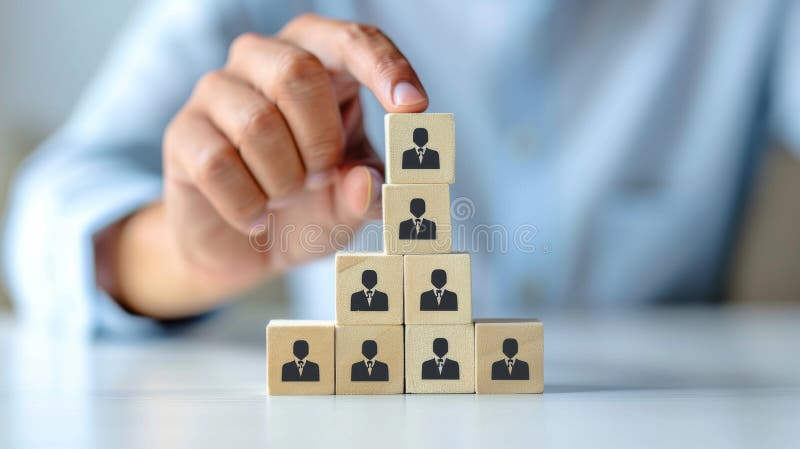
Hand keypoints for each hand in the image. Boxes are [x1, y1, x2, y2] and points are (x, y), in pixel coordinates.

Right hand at [107, 14, 427, 315]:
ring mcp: (216, 93)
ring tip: (286, 198)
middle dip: (321, 141)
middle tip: (322, 178)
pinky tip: (257, 218)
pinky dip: (249, 205)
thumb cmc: (307, 209)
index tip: (413, 106)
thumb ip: (369, 195)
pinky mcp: (183, 133)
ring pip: (258, 123)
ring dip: (284, 179)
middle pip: (299, 72)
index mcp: (317, 62)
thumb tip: (366, 183)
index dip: (384, 67)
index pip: (352, 39)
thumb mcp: (352, 206)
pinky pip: (218, 164)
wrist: (242, 249)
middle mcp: (263, 62)